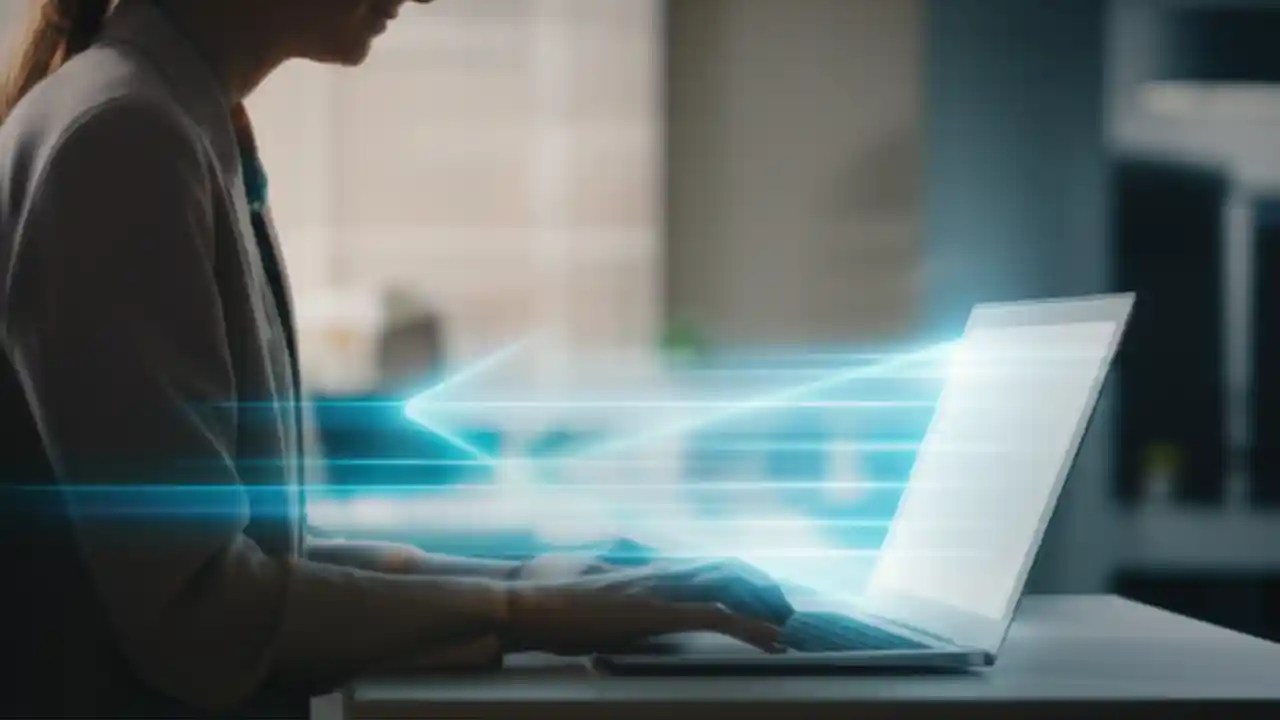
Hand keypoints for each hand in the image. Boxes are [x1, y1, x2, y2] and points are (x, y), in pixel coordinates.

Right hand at [503, 558, 794, 654]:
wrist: (529, 602)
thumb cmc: (554, 603)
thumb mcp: (597, 593)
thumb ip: (621, 594)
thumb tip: (627, 601)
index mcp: (650, 572)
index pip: (708, 568)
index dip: (742, 580)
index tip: (765, 598)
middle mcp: (662, 574)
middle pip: (728, 572)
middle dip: (762, 592)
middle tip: (786, 615)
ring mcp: (661, 590)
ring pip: (729, 589)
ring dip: (763, 609)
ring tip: (786, 630)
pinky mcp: (657, 612)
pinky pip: (715, 616)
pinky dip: (748, 627)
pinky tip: (768, 639)